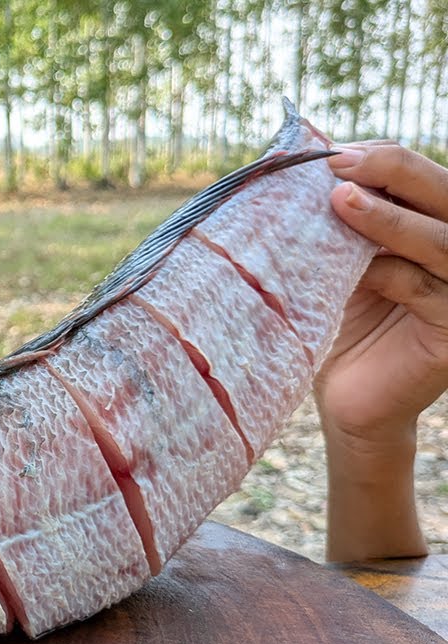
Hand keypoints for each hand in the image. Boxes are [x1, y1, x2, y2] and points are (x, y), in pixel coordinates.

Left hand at [317, 142, 446, 559]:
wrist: (339, 400)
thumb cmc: (328, 322)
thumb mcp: (331, 262)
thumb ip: (333, 219)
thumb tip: (302, 157)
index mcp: (428, 227)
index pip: (420, 179)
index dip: (385, 158)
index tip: (332, 151)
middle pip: (444, 197)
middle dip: (395, 172)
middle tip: (340, 163)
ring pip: (442, 241)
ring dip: (392, 218)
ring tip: (342, 199)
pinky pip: (430, 292)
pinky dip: (393, 274)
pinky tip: (358, 271)